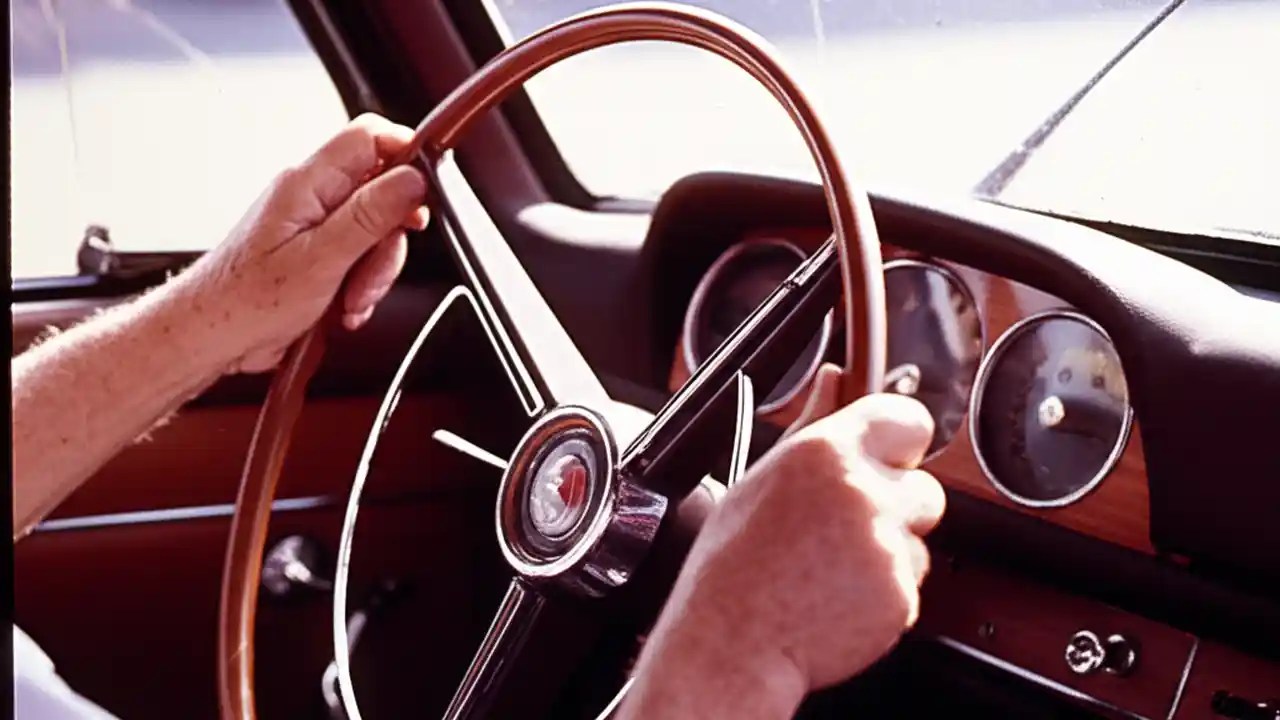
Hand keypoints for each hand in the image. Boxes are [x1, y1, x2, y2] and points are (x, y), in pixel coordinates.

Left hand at [181, 113, 428, 372]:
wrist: (210, 336)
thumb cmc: (246, 302)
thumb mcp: (321, 260)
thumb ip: (370, 215)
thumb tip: (412, 179)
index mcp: (308, 184)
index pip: (370, 138)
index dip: (405, 157)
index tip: (422, 197)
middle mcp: (310, 196)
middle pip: (381, 193)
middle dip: (389, 239)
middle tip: (373, 272)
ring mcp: (313, 224)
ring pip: (374, 230)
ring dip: (374, 271)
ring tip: (351, 300)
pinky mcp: (315, 252)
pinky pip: (358, 256)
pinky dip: (360, 284)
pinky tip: (343, 307)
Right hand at [622, 366, 945, 716]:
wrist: (730, 642)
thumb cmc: (734, 564)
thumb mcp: (760, 477)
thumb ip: (810, 422)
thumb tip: (832, 378)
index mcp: (824, 453)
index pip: (908, 420)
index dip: (901, 443)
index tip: (889, 458)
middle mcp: (861, 492)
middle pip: (925, 487)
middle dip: (898, 507)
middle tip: (846, 529)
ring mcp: (884, 546)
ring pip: (919, 541)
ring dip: (890, 554)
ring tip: (833, 568)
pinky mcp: (899, 595)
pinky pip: (911, 586)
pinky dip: (884, 595)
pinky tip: (838, 596)